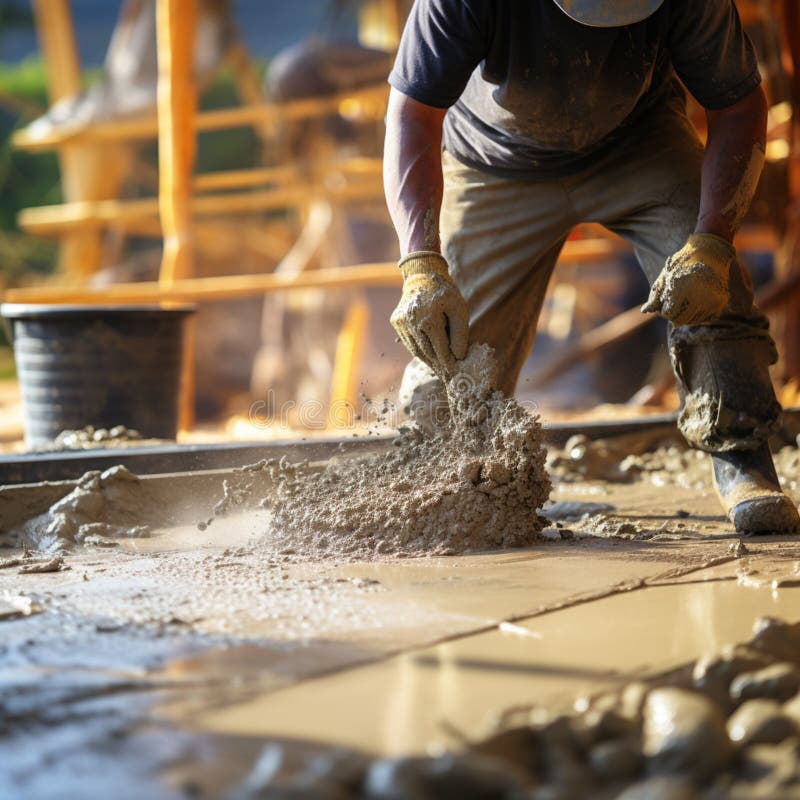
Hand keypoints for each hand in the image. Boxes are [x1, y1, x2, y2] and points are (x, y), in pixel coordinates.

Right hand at [390, 251, 468, 376]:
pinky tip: (428, 356)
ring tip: (438, 369)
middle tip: (446, 376)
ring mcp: (401, 322)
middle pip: (427, 352)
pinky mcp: (396, 321)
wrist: (422, 274)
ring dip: (427, 360)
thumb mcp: (460, 310)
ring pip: (416, 349)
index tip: (454, 373)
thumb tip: (458, 356)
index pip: (440, 348)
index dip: (448, 362)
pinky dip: (418, 350)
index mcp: (429, 318)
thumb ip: (460, 333)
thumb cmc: (445, 293)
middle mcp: (412, 322)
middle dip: (438, 365)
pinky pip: (409, 342)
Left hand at [642, 233, 735, 325]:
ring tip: (688, 299)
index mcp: (681, 289)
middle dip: (674, 314)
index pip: (668, 314)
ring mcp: (710, 300)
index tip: (668, 300)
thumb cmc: (683, 264)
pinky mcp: (719, 302)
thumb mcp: (665, 276)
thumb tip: (644, 311)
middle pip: (680, 320)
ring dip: (687, 315)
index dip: (665, 309)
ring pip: (692, 321)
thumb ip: (655, 295)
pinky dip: (699, 314)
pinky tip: (697, 302)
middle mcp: (697, 297)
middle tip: (677, 300)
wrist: (711, 252)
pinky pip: (705, 318)